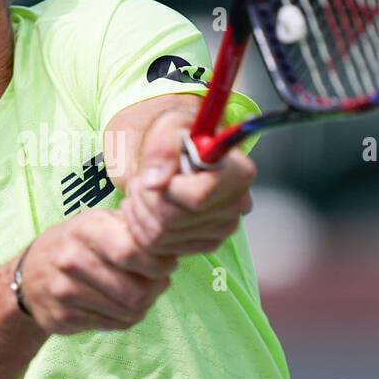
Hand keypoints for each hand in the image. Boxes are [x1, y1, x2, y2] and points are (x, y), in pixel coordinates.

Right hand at [17, 208, 177, 334]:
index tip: (168, 264)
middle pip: (136, 291)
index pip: (132, 253)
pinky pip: (114, 325)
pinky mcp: (63, 318)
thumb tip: (173, 243)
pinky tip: (118, 304)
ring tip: (140, 292)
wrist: (30, 273)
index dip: (159, 264)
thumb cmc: (78, 242)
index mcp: (85, 229)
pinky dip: (126, 317)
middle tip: (158, 282)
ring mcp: (65, 292)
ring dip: (144, 305)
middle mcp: (71, 261)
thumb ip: (134, 228)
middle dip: (156, 289)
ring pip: (129, 313)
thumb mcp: (100, 221)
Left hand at [120, 108, 254, 255]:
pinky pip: (159, 249)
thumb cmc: (179, 140)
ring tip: (141, 191)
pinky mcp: (206, 244)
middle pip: (173, 220)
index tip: (156, 173)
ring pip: (161, 236)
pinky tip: (145, 207)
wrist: (183, 157)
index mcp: (239, 173)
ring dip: (139, 212)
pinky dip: (141, 228)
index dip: (166, 189)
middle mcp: (237, 205)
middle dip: (145, 199)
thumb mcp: (169, 130)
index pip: (196, 198)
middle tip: (139, 182)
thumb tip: (155, 182)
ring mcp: (223, 229)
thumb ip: (164, 150)